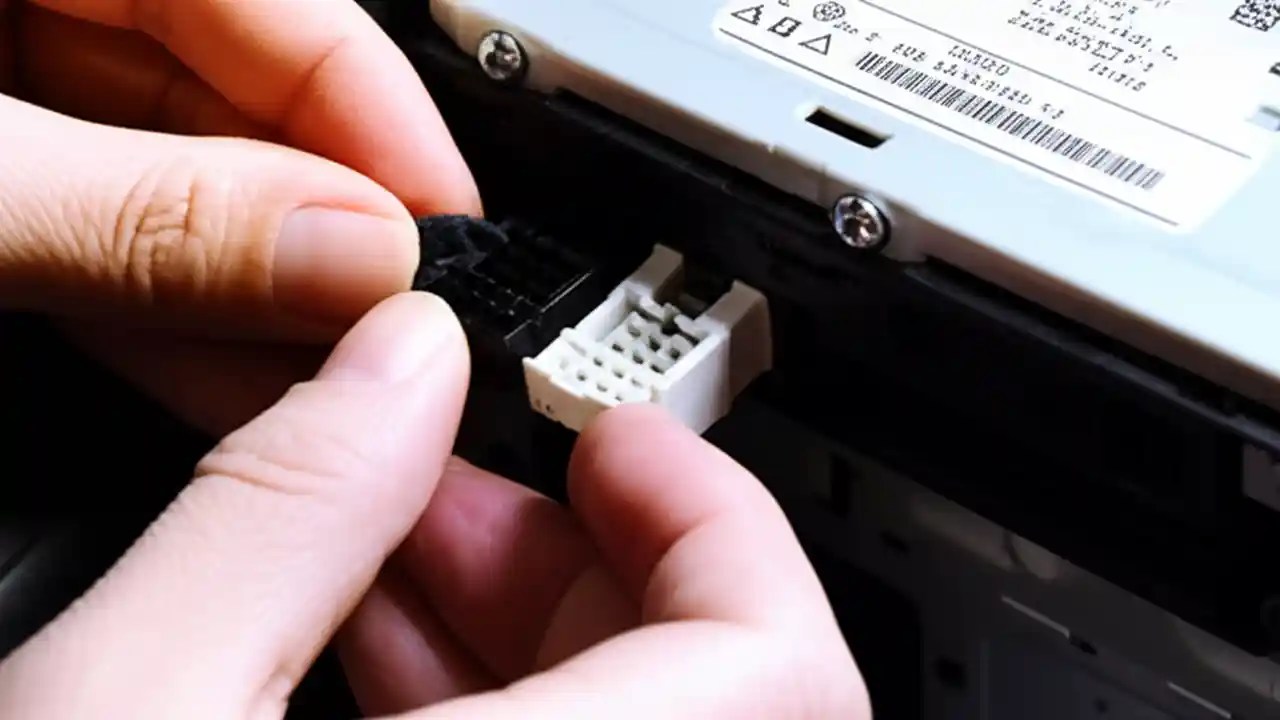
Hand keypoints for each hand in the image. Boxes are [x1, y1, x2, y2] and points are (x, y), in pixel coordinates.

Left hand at [0, 0, 478, 433]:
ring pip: (174, 178)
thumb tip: (355, 258)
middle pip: (236, 95)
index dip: (379, 112)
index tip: (441, 232)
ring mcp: (2, 87)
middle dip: (316, 227)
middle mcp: (28, 4)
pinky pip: (99, 230)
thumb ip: (151, 219)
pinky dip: (159, 307)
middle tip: (384, 327)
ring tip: (321, 381)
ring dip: (251, 294)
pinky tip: (227, 373)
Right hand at [0, 292, 870, 719]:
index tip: (616, 439)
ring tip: (387, 553)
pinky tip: (370, 670)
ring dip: (520, 636)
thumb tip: (393, 368)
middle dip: (573, 560)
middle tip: (454, 481)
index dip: (712, 519)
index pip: (778, 671)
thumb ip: (281, 512)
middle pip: (704, 700)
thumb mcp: (118, 715)